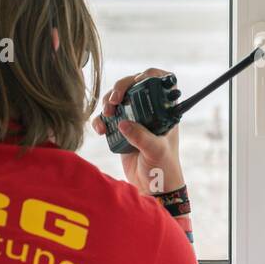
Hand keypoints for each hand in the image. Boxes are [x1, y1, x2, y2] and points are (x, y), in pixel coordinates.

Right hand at [92, 67, 185, 194]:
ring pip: (117, 99)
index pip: (158, 81)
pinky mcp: (120, 130)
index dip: (146, 76)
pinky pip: (107, 117)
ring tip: (106, 117)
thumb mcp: (156, 151)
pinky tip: (100, 130)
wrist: (152, 187)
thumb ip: (142, 137)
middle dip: (120, 89)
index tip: (135, 84)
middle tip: (114, 103)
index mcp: (164, 111)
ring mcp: (134, 119)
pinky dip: (100, 119)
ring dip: (108, 103)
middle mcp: (149, 111)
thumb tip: (123, 123)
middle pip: (132, 85)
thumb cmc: (162, 168)